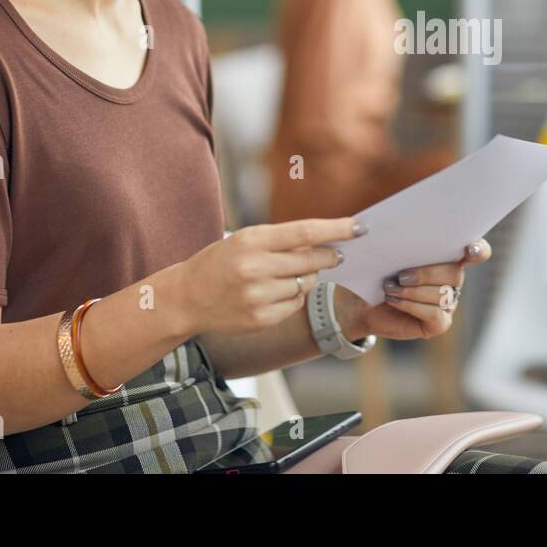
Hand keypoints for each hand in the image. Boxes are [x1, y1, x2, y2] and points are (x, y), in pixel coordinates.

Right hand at [180, 218, 356, 337]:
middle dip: (330, 256)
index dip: (336, 229)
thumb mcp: (246, 240)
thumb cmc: (222, 261)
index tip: (360, 227)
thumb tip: (327, 241)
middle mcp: (255, 268)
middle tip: (337, 254)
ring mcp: (257, 297)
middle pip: (312, 260)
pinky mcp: (260, 319)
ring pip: (306, 284)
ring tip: (283, 275)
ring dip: (306, 278)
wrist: (186, 297)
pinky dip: (293, 296)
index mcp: (252, 241)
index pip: (305, 232)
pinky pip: (295, 304)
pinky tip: (274, 292)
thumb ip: (283, 240)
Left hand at [337, 238, 491, 340]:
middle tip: (400, 276)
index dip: (478, 249)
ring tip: (389, 288)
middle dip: (426, 273)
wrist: (361, 303)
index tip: (469, 250)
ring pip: (442, 295)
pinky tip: (394, 301)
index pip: (477, 250)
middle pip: (455, 273)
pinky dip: (412, 306)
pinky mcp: (439, 323)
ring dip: (413, 291)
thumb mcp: (387, 253)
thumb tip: (402, 230)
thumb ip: (402, 242)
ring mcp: (448, 302)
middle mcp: (453, 279)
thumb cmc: (377, 271)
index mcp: (447, 255)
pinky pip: (434, 314)